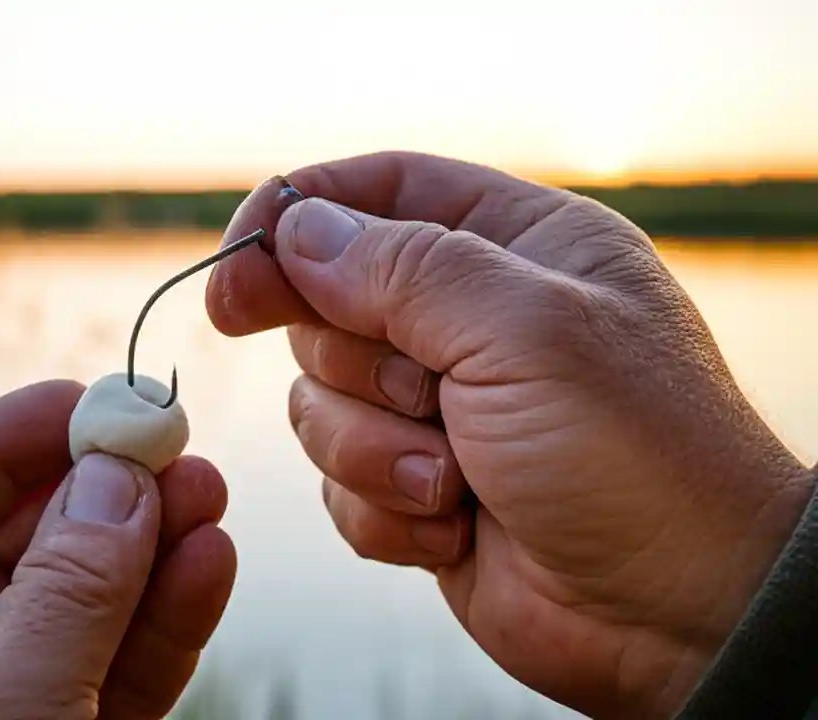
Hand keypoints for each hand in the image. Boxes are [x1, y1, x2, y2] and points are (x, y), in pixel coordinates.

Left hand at [0, 381, 235, 718]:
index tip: (85, 399)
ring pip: (84, 609)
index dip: (2, 442)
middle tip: (173, 445)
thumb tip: (116, 478)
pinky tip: (207, 566)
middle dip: (101, 492)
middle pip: (18, 549)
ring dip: (152, 549)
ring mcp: (5, 712)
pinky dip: (167, 622)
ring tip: (209, 495)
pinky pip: (119, 673)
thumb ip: (61, 593)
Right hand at [207, 154, 813, 718]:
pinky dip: (384, 510)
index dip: (295, 217)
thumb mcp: (523, 330)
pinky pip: (337, 482)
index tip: (237, 271)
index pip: (376, 192)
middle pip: (326, 302)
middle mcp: (470, 320)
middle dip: (360, 365)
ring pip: (318, 400)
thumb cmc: (633, 456)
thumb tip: (296, 228)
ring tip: (454, 481)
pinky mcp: (415, 486)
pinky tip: (455, 529)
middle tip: (422, 394)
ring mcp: (439, 407)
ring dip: (374, 449)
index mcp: (514, 246)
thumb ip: (400, 267)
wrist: (675, 614)